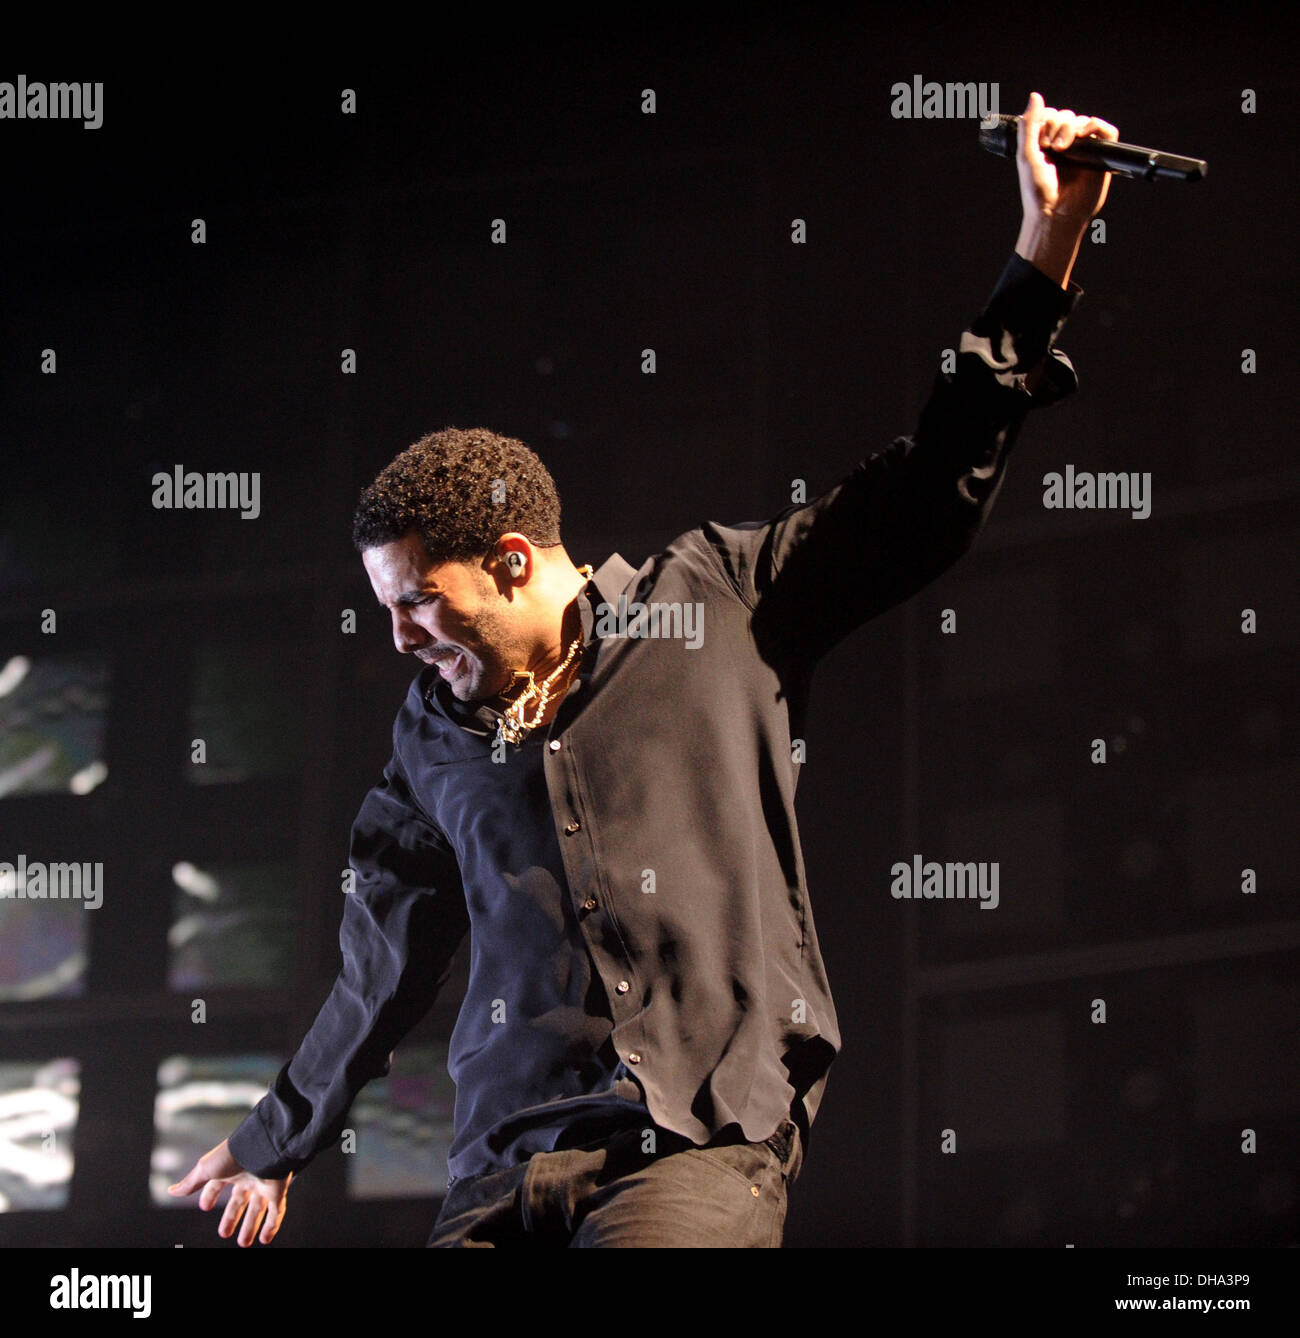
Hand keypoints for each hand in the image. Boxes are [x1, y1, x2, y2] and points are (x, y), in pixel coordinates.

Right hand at [168, 1138, 291, 1245]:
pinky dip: (271, 1226)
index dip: (211, 1194)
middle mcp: (248, 1176)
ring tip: (243, 1243)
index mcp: (230, 1168)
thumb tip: (171, 1191)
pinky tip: (264, 1239)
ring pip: (257, 1209)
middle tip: (224, 1233)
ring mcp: (264, 1183)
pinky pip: (276, 1211)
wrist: (263, 1147)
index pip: (218, 1184)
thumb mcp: (206, 1169)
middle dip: (232, 1216)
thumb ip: (191, 1183)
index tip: (205, 1207)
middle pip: (239, 1200)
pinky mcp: (278, 1190)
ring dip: (250, 1227)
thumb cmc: (233, 1155)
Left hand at [1016, 90, 1118, 227]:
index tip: (1039, 139)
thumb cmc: (1038, 192)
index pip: (1050, 115)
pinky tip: (1083, 136)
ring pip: (1083, 121)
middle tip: (1050, 147)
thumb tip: (1035, 95)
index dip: (1044, 120)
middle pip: (1066, 116)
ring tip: (1062, 149)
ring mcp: (1084, 149)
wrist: (1054, 214)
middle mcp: (1066, 144)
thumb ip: (1029, 126)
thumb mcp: (1027, 155)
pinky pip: (1105, 130)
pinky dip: (1095, 126)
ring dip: (1071, 128)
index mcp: (1047, 143)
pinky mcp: (1100, 155)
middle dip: (1057, 126)